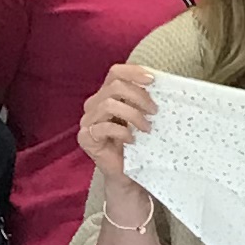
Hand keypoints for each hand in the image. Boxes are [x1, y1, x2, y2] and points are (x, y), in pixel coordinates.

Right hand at [77, 61, 157, 180]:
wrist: (128, 173)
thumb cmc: (137, 143)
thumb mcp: (142, 116)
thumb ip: (144, 99)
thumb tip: (159, 83)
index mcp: (107, 94)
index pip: (115, 72)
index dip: (133, 72)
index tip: (152, 80)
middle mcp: (94, 105)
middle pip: (114, 87)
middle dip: (138, 96)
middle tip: (154, 111)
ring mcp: (87, 121)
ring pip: (108, 104)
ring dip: (133, 115)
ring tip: (147, 128)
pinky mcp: (85, 138)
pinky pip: (103, 127)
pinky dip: (122, 132)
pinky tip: (133, 140)